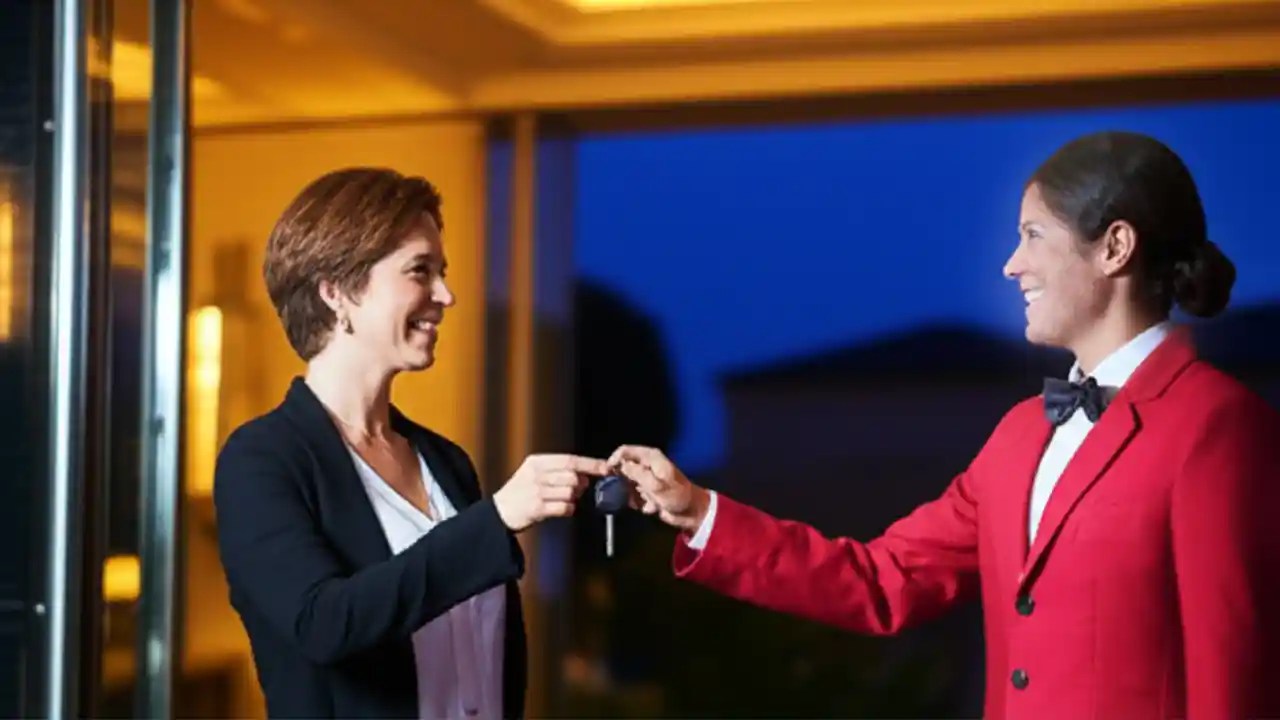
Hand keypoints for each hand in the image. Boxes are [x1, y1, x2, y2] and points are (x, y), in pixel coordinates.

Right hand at [493, 454, 608, 532]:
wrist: (499, 512)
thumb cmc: (520, 492)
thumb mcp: (533, 473)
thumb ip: (557, 470)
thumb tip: (585, 475)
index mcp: (536, 462)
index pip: (570, 460)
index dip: (590, 464)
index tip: (605, 467)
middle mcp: (536, 474)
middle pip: (572, 477)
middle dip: (580, 485)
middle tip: (576, 490)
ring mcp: (536, 491)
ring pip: (570, 493)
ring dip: (572, 499)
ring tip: (561, 500)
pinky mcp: (536, 508)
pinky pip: (564, 508)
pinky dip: (568, 510)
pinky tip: (560, 509)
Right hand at [608, 445, 709, 533]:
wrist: (692, 512)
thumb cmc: (677, 496)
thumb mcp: (656, 486)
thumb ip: (637, 474)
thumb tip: (622, 465)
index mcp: (651, 458)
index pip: (625, 451)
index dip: (614, 460)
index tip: (608, 473)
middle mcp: (647, 465)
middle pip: (624, 467)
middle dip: (623, 482)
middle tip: (627, 494)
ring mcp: (646, 479)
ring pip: (627, 484)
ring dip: (633, 495)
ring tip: (646, 502)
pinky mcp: (647, 491)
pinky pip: (634, 496)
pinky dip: (640, 502)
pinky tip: (651, 508)